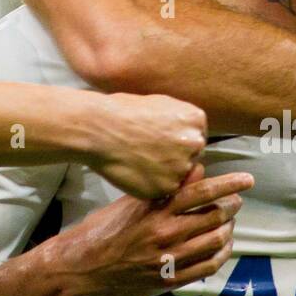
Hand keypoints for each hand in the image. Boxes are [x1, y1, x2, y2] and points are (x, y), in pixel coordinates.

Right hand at [49, 165, 252, 295]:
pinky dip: (222, 254)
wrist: (82, 268)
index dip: (228, 183)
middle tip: (236, 198)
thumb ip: (162, 189)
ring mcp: (169, 259)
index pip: (200, 192)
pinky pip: (208, 267)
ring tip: (229, 221)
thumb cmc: (102, 232)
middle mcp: (164, 233)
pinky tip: (222, 246)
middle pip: (214, 216)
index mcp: (154, 210)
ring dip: (229, 229)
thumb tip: (193, 171)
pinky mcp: (169, 280)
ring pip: (215, 241)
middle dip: (232, 205)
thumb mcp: (129, 201)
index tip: (244, 179)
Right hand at [90, 93, 206, 198]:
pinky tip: (136, 170)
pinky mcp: (166, 187)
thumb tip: (190, 136)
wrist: (99, 128)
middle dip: (174, 157)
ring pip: (179, 176)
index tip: (158, 139)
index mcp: (196, 119)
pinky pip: (164, 190)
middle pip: (192, 157)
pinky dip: (151, 185)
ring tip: (139, 160)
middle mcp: (195, 143)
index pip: (196, 137)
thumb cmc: (123, 112)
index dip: (177, 141)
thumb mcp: (161, 104)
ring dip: (164, 173)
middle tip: (148, 151)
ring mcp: (182, 167)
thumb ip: (181, 122)